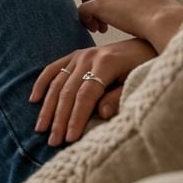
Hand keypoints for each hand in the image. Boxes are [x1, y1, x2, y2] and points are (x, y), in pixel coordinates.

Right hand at [29, 38, 157, 145]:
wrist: (149, 41)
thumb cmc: (147, 65)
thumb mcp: (140, 81)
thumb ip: (120, 96)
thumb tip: (101, 114)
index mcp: (106, 63)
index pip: (86, 96)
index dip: (76, 118)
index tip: (70, 139)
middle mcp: (89, 57)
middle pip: (68, 91)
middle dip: (59, 119)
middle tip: (53, 141)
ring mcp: (80, 55)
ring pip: (57, 83)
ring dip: (47, 107)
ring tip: (41, 128)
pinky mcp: (75, 55)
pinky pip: (52, 69)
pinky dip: (42, 84)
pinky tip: (33, 100)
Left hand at [77, 0, 182, 50]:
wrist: (164, 19)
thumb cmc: (164, 14)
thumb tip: (131, 7)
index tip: (114, 9)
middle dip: (97, 2)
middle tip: (105, 20)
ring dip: (91, 12)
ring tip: (102, 27)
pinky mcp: (99, 4)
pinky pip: (82, 10)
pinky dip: (86, 20)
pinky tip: (96, 29)